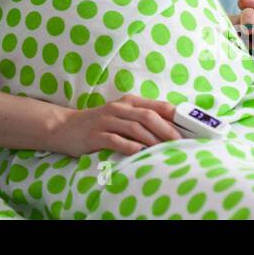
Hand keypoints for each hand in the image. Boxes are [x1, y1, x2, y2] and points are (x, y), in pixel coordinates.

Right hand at [47, 94, 187, 156]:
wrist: (65, 127)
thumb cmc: (99, 123)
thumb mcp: (121, 115)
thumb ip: (142, 118)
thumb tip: (172, 130)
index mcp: (128, 102)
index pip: (156, 106)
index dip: (174, 116)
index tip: (189, 128)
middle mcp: (118, 109)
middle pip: (147, 116)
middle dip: (166, 129)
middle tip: (179, 143)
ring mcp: (105, 121)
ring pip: (133, 127)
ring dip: (151, 139)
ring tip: (163, 150)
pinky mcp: (95, 135)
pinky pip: (114, 139)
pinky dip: (128, 145)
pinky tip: (139, 152)